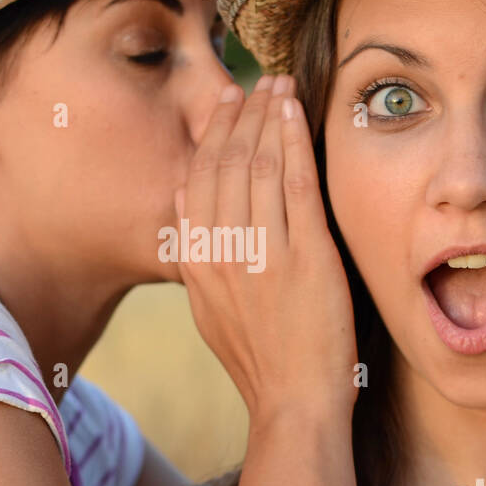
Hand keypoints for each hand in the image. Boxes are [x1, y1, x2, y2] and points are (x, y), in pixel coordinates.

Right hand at [175, 75, 357, 422]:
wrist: (293, 402)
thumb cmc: (258, 360)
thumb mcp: (207, 308)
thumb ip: (191, 252)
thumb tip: (181, 200)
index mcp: (196, 262)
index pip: (197, 180)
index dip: (212, 135)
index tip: (227, 104)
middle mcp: (222, 251)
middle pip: (225, 164)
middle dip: (241, 115)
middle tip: (257, 82)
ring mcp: (262, 253)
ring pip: (258, 165)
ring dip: (269, 117)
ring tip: (280, 85)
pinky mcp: (305, 257)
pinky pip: (294, 183)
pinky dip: (292, 141)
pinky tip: (295, 113)